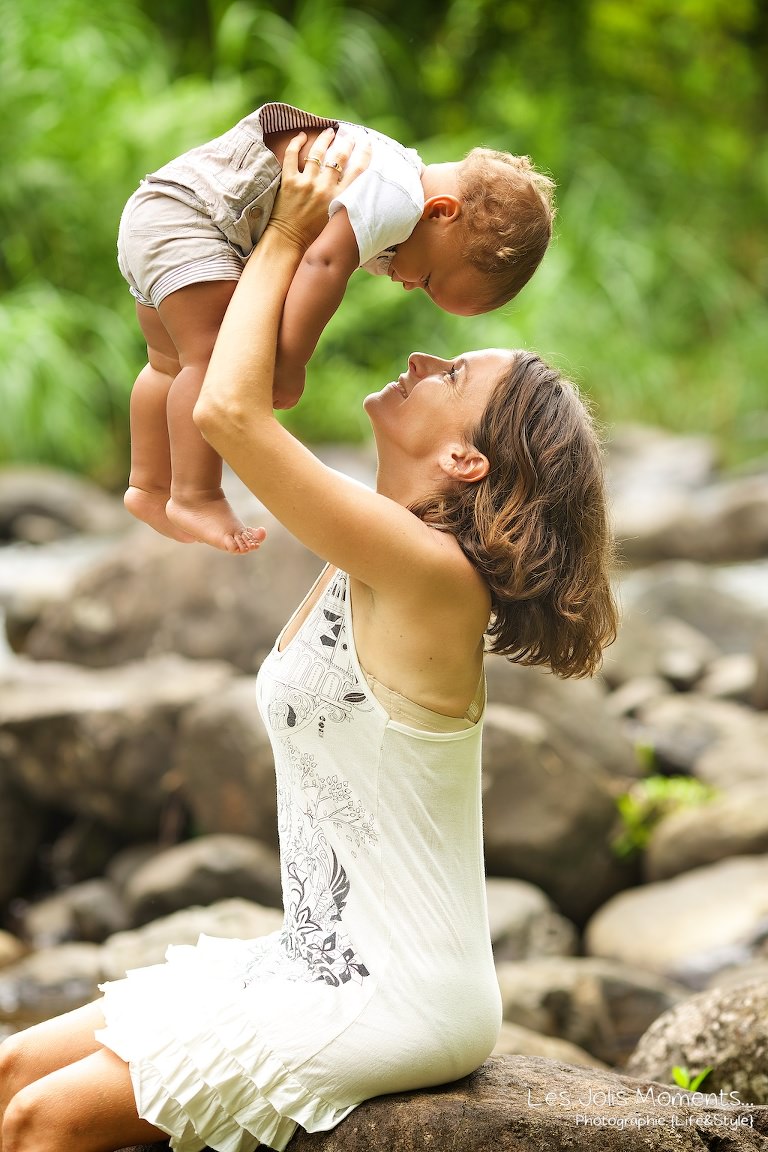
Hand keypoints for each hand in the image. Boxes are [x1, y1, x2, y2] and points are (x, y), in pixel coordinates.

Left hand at [269, 127, 370, 250]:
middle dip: (347, 142)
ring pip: (317, 152)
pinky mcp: (289, 181)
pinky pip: (292, 155)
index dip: (364, 153)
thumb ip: (348, 205)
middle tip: (350, 135)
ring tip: (330, 131)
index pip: (358, 170)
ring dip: (325, 139)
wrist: (290, 241)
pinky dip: (296, 142)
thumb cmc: (315, 236)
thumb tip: (361, 195)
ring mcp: (306, 183)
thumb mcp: (338, 221)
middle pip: (339, 157)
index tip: (367, 142)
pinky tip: (302, 136)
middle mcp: (324, 188)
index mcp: (340, 199)